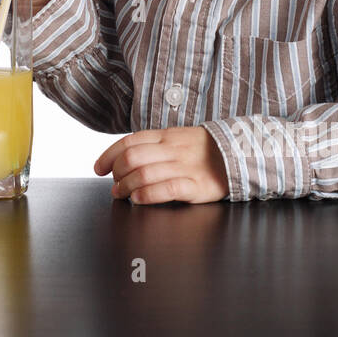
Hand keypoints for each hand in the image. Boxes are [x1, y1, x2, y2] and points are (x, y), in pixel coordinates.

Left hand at [94, 127, 229, 203]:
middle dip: (117, 174)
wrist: (238, 154)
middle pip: (133, 158)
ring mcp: (185, 167)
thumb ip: (152, 147)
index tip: (99, 168)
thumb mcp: (176, 139)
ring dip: (127, 187)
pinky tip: (139, 200)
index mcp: (165, 136)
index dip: (109, 155)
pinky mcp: (196, 186)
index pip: (129, 142)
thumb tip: (123, 160)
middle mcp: (172, 149)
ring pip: (145, 173)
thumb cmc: (202, 151)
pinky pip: (167, 189)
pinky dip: (147, 195)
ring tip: (122, 195)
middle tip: (114, 186)